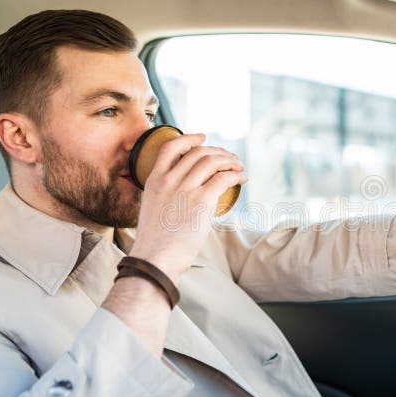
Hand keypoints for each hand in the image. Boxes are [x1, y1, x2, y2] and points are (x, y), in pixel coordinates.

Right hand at [128, 133, 246, 280]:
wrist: (155, 259)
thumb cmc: (155, 242)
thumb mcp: (154, 209)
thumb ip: (166, 197)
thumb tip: (184, 198)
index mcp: (154, 180)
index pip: (170, 147)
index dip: (189, 138)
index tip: (203, 137)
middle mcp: (169, 180)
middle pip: (197, 153)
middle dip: (218, 151)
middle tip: (230, 158)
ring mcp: (185, 189)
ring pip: (212, 162)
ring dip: (230, 161)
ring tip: (239, 168)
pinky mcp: (201, 202)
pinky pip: (223, 179)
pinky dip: (235, 176)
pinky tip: (242, 180)